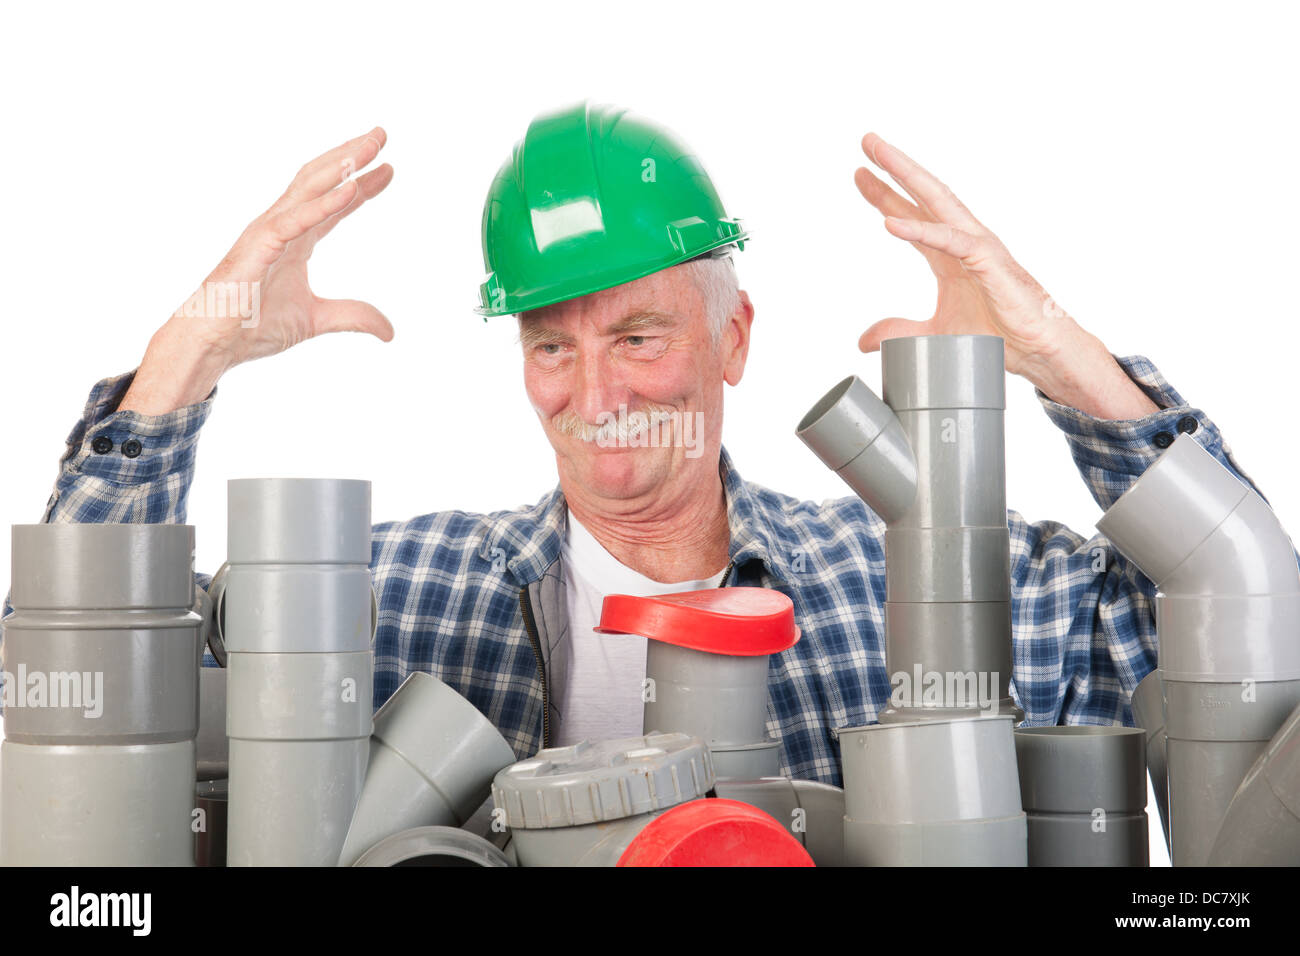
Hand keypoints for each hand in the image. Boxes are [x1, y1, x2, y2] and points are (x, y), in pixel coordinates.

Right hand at [182, 126, 395, 367]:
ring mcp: (268, 232)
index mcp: (296, 239)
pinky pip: (296, 220)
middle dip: (352, 156)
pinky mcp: (258, 246)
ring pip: (308, 187)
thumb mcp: (317, 320)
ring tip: (370, 145)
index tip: (389, 169)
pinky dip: (324, 204)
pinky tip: (351, 189)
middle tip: (381, 134)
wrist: (213, 344)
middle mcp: (282, 226)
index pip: (335, 203)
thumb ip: (353, 317)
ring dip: (341, 164)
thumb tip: (390, 332)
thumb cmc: (251, 326)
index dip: (363, 185)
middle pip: (322, 180)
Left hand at [853, 133, 1074, 378]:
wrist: (1036, 351)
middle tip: (868, 141)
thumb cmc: (997, 338)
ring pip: (938, 201)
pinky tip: (891, 223)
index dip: (885, 195)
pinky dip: (920, 231)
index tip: (859, 176)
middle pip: (923, 195)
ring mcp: (977, 247)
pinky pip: (950, 242)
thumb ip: (897, 331)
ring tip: (879, 155)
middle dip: (895, 167)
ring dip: (907, 175)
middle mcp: (963, 241)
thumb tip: (863, 340)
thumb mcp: (932, 335)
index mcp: (950, 255)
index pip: (912, 215)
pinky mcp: (988, 262)